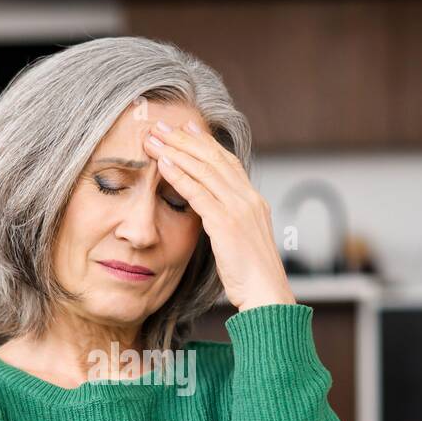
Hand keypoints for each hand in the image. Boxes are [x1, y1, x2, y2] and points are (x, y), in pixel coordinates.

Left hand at [143, 118, 294, 312]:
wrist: (268, 296)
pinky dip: (180, 176)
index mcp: (254, 201)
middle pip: (214, 158)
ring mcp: (240, 209)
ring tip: (153, 138)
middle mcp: (249, 199)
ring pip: (204, 170)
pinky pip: (198, 194)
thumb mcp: (242, 242)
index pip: (227, 161)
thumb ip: (229, 222)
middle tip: (161, 124)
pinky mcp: (227, 224)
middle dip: (185, 139)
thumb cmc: (252, 277)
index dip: (205, 142)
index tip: (186, 127)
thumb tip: (213, 215)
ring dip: (176, 151)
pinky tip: (163, 164)